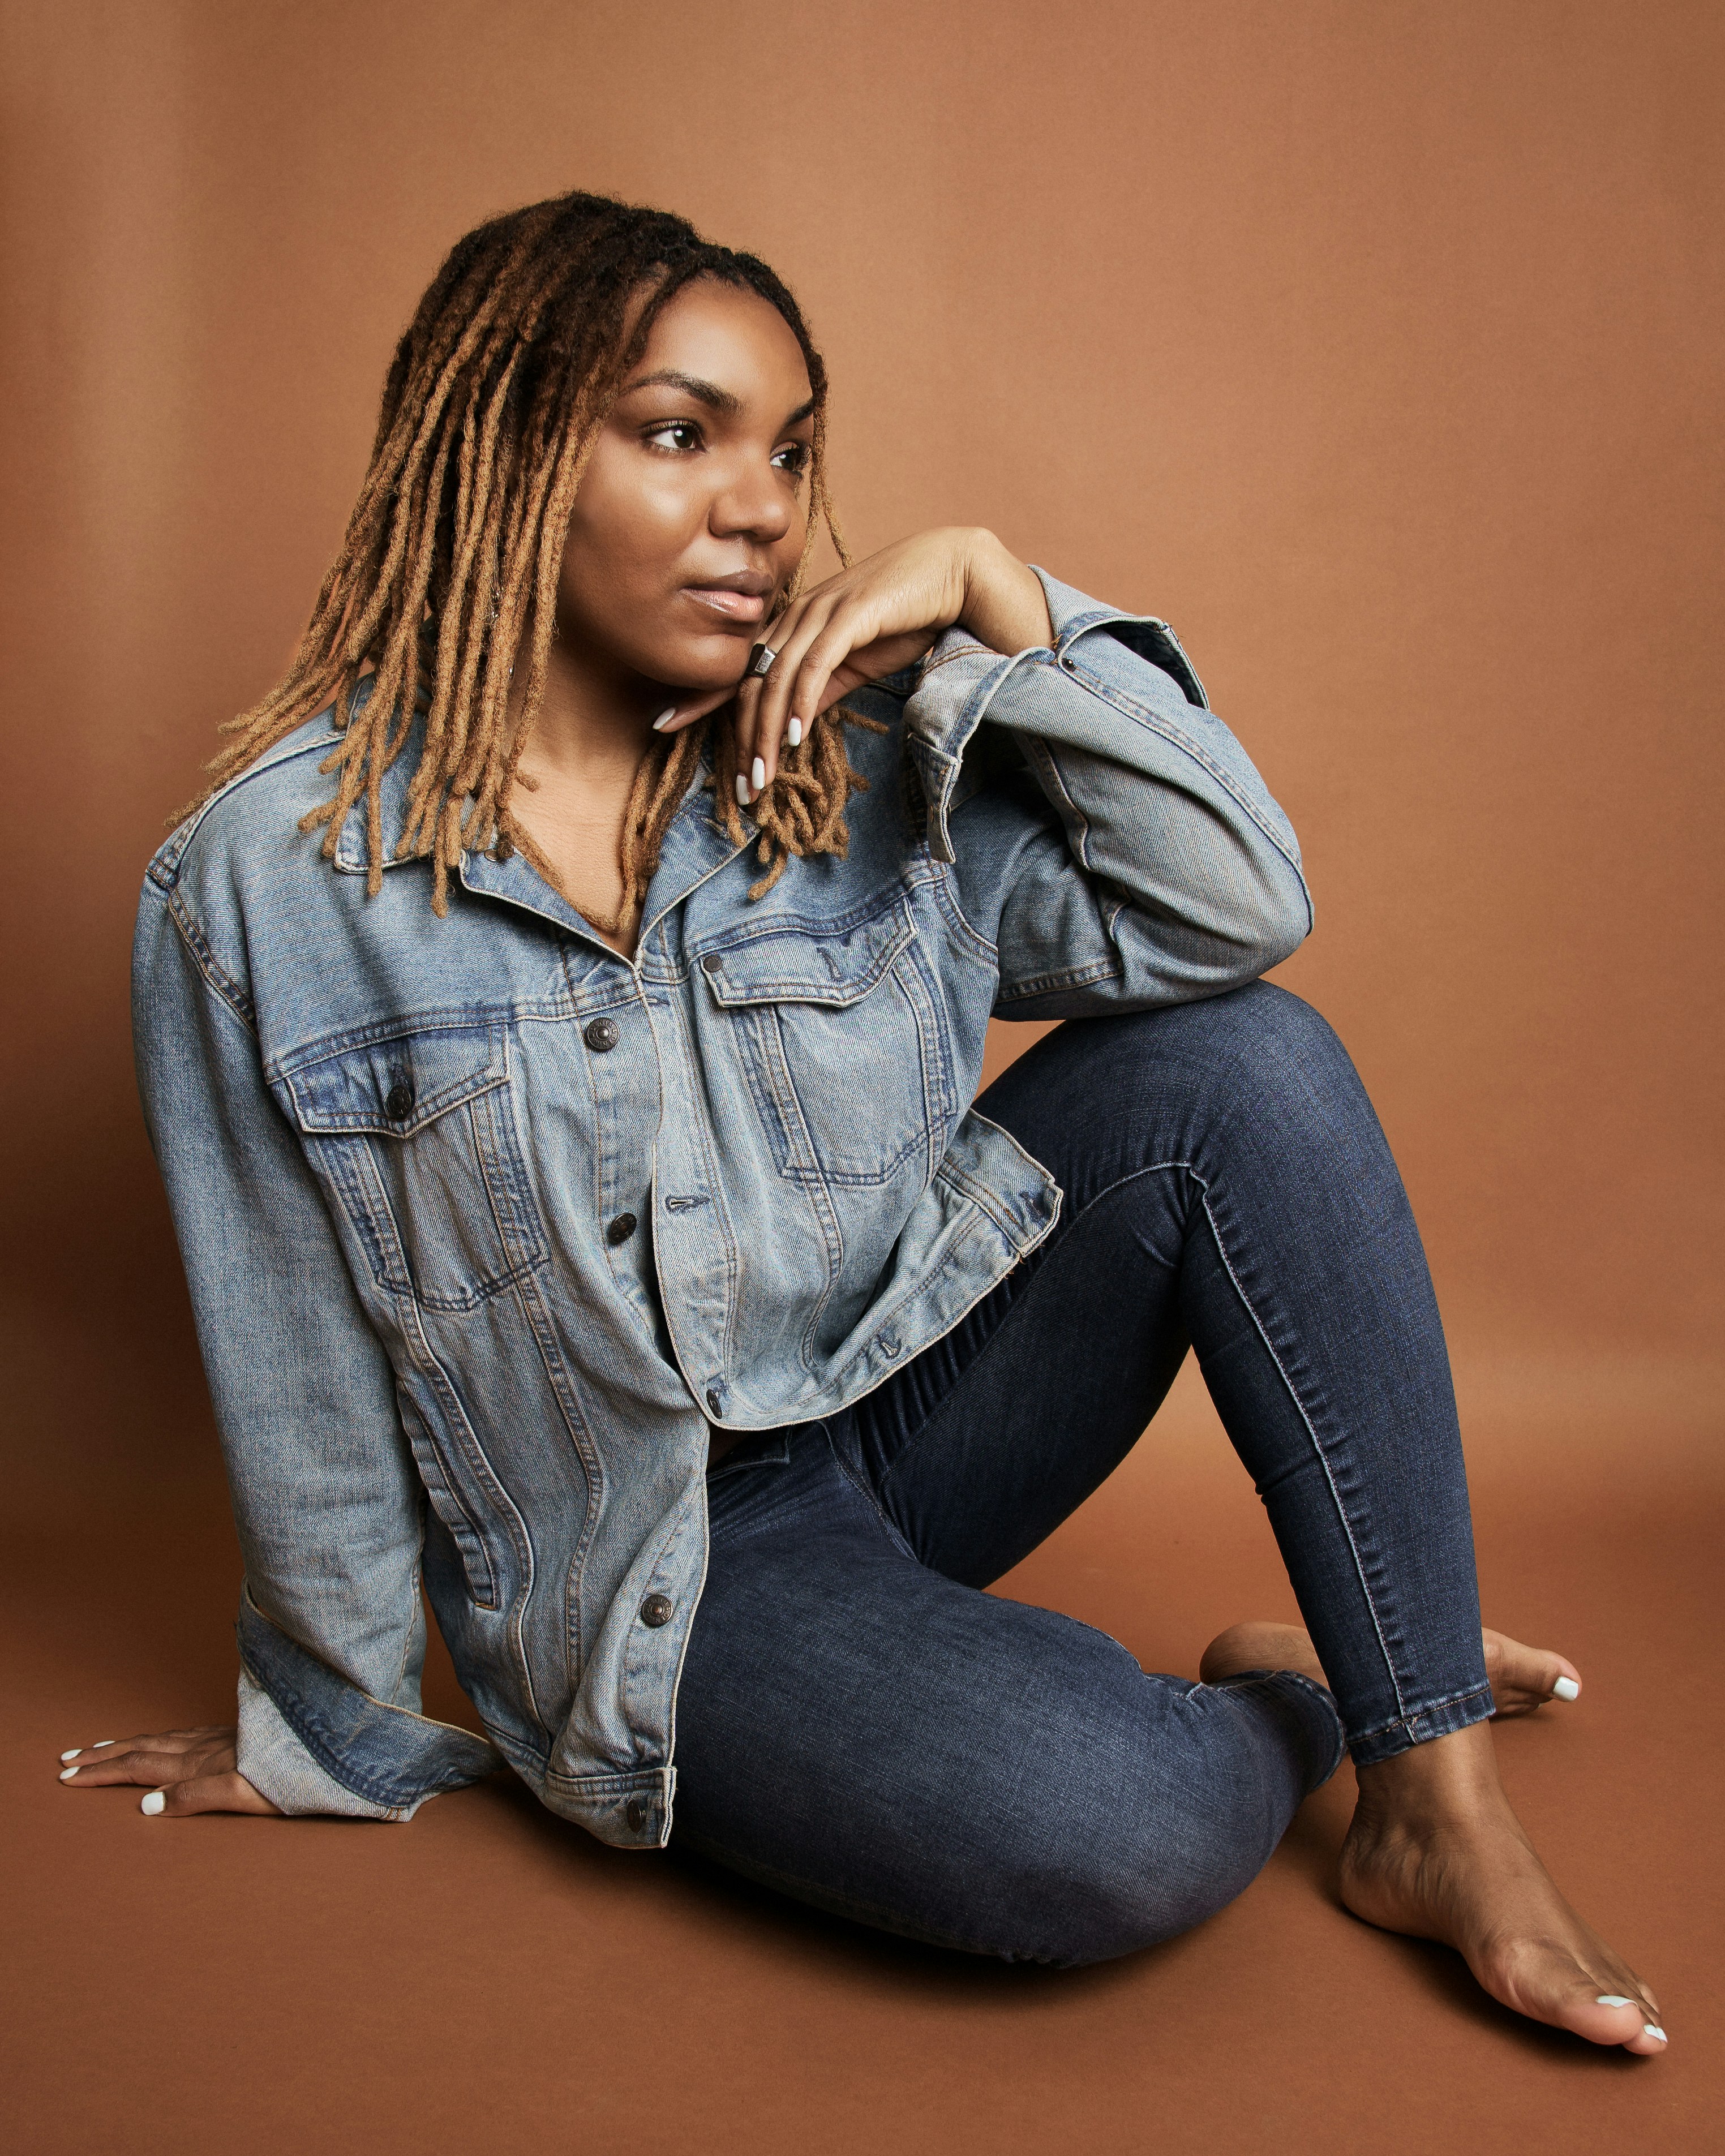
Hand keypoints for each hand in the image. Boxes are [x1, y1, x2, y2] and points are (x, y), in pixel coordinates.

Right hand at [57, 1726, 281, 1816]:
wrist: (327, 1750)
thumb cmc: (290, 1779)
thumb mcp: (242, 1795)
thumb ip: (194, 1798)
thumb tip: (147, 1806)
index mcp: (197, 1765)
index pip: (137, 1767)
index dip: (101, 1772)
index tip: (67, 1775)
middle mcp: (202, 1748)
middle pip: (141, 1749)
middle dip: (102, 1756)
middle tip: (67, 1759)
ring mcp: (217, 1740)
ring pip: (159, 1739)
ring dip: (126, 1744)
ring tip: (100, 1747)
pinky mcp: (232, 1736)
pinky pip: (181, 1735)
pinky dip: (157, 1738)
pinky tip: (159, 1739)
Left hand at [657, 527, 1053, 800]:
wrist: (952, 572)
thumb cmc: (905, 615)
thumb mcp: (853, 659)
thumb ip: (821, 686)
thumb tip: (792, 722)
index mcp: (791, 624)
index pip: (736, 666)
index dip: (699, 696)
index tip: (665, 725)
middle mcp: (796, 615)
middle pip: (749, 680)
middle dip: (739, 738)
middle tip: (740, 789)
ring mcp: (821, 612)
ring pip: (776, 680)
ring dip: (767, 734)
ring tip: (763, 778)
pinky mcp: (851, 614)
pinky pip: (815, 665)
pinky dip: (801, 702)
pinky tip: (795, 736)